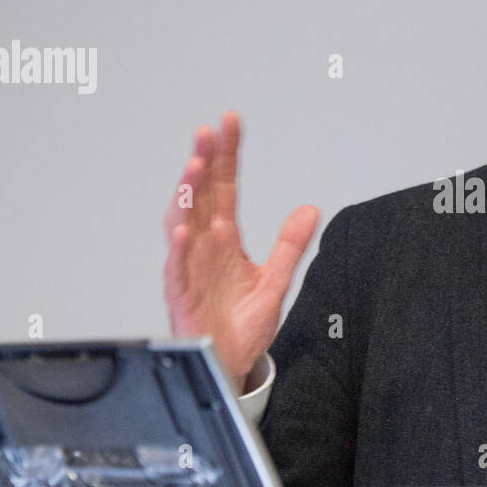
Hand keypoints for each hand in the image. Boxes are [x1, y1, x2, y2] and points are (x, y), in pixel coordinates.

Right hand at [163, 111, 318, 388]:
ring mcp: (190, 267)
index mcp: (224, 238)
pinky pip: (177, 267)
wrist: (230, 363)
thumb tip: (309, 210)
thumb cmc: (242, 324)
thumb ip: (290, 244)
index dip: (227, 155)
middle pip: (202, 196)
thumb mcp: (275, 281)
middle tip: (208, 132)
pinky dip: (179, 248)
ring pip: (184, 222)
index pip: (225, 186)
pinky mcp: (182, 293)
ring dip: (187, 195)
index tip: (229, 123)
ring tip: (194, 167)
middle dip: (203, 162)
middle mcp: (204, 246)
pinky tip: (184, 228)